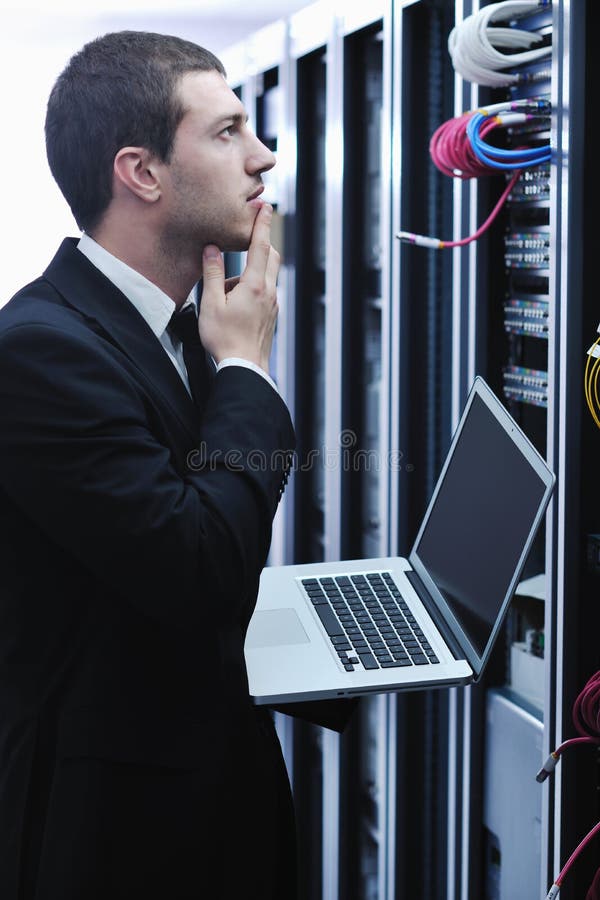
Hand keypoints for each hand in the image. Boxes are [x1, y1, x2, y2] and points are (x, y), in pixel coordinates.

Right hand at [198, 203, 279, 372]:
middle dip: (262, 241)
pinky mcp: (272, 315)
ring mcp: (273, 304)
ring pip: (266, 276)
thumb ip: (213, 274)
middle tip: (249, 233)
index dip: (262, 224)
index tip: (265, 206)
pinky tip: (233, 304)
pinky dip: (251, 288)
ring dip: (250, 271)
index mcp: (254, 285)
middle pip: (271, 256)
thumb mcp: (211, 304)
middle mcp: (268, 292)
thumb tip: (212, 249)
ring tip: (224, 292)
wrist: (245, 367)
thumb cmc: (224, 338)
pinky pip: (264, 292)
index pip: (260, 246)